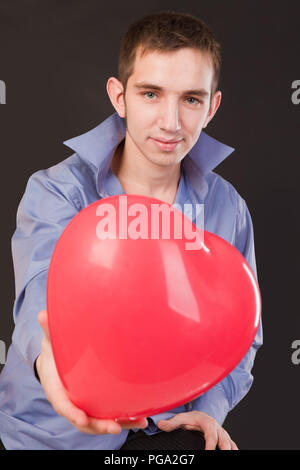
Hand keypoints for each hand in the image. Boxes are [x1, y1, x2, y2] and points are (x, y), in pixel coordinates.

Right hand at [36, 309, 147, 434]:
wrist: (54, 364)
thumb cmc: (53, 355)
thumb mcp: (50, 342)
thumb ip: (48, 331)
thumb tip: (43, 315)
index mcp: (57, 390)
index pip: (63, 405)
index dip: (72, 413)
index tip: (82, 419)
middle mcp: (71, 403)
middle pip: (84, 420)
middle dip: (100, 425)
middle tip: (115, 426)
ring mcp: (85, 406)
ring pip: (100, 422)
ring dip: (120, 424)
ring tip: (138, 422)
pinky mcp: (96, 405)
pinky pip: (109, 416)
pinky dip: (125, 419)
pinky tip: (141, 417)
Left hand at [157, 411, 237, 449]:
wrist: (200, 415)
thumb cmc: (190, 419)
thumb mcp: (180, 419)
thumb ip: (171, 423)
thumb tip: (160, 424)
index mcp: (208, 423)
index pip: (211, 437)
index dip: (210, 447)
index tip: (207, 454)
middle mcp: (218, 429)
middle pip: (225, 442)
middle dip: (224, 451)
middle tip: (220, 457)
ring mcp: (224, 435)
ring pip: (231, 445)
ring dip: (230, 451)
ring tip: (227, 458)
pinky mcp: (226, 440)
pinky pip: (233, 447)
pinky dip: (234, 451)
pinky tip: (231, 456)